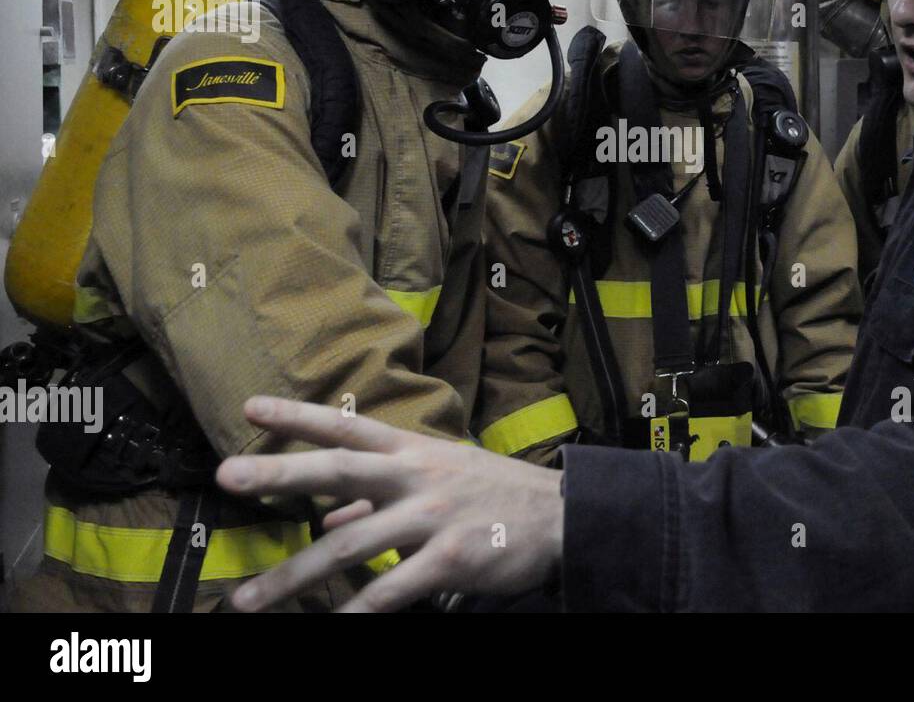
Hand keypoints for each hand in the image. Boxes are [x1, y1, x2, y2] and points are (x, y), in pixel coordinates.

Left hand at [215, 396, 563, 611]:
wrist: (561, 517)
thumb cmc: (495, 495)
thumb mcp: (440, 480)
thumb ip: (380, 499)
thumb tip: (329, 519)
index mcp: (414, 452)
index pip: (348, 426)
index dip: (299, 416)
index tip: (249, 408)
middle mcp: (418, 476)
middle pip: (339, 468)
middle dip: (280, 472)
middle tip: (226, 477)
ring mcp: (433, 516)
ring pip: (351, 545)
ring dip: (294, 575)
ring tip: (247, 600)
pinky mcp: (450, 558)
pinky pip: (391, 591)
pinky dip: (355, 614)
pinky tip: (327, 629)